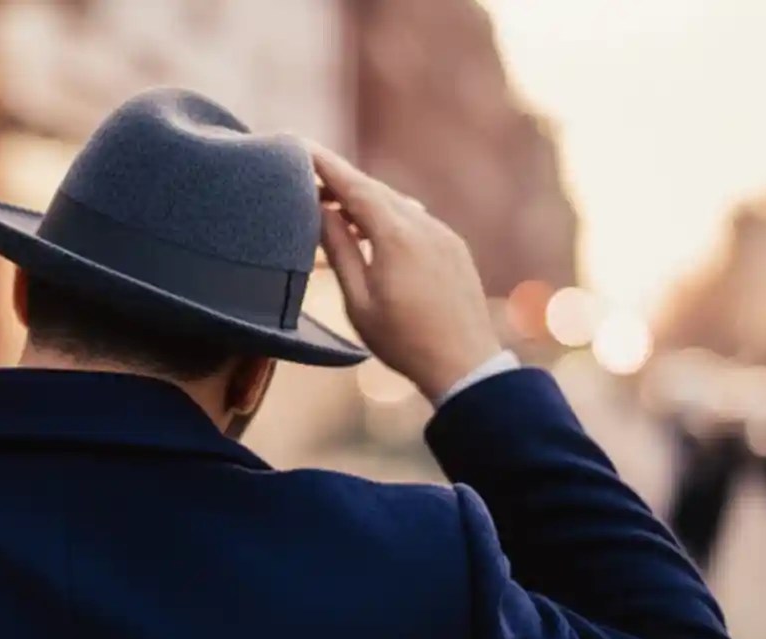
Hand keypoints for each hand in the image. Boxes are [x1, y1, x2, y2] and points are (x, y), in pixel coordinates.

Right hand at [307, 141, 501, 401]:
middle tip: (308, 180)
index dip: (325, 165)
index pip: (353, 186)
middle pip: (375, 190)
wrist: (464, 365)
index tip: (300, 145)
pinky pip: (416, 219)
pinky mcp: (454, 248)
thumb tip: (322, 212)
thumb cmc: (404, 340)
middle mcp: (423, 225)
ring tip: (335, 212)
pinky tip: (373, 234)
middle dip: (341, 182)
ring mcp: (443, 234)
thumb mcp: (357, 300)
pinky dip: (389, 217)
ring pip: (397, 204)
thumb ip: (338, 250)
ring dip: (364, 202)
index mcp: (395, 235)